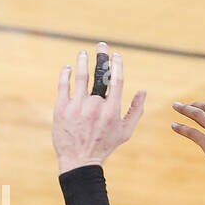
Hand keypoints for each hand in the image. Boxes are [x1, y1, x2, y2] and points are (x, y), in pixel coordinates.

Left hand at [52, 44, 145, 173]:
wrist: (79, 160)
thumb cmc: (104, 145)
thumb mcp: (125, 131)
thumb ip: (136, 110)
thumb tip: (144, 91)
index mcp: (112, 110)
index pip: (117, 80)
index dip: (117, 64)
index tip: (115, 54)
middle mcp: (95, 106)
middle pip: (99, 76)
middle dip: (101, 57)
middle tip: (101, 45)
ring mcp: (77, 106)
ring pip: (80, 77)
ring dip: (83, 62)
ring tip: (83, 53)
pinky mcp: (61, 108)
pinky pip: (63, 85)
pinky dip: (66, 74)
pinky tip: (68, 68)